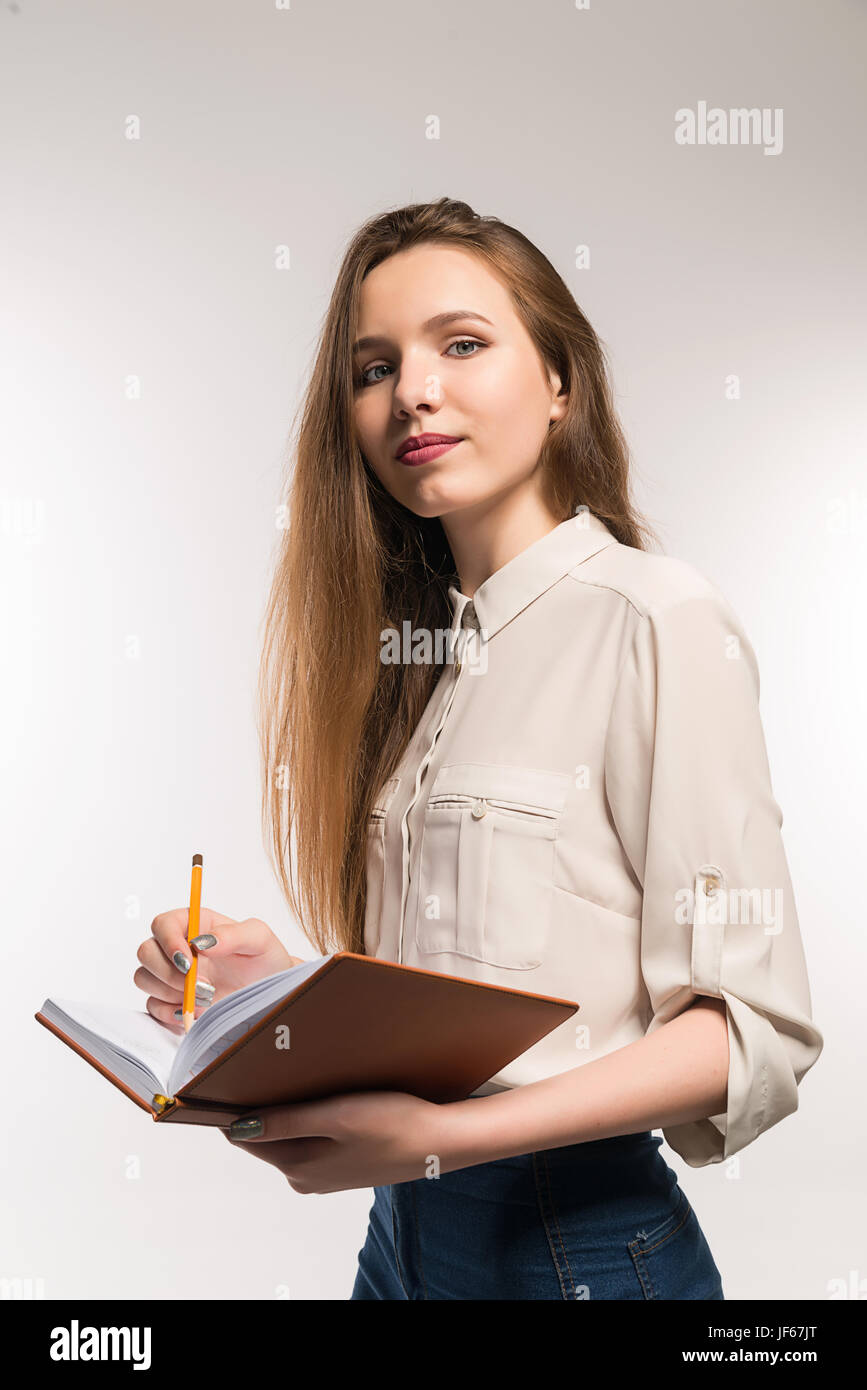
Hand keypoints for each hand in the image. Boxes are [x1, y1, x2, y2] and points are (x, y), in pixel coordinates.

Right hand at [135, 908, 304, 1034]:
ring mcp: (171, 975)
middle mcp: (177, 947)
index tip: (188, 961)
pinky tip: (195, 1012)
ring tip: (208, 998)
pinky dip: (170, 1012)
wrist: (270, 992)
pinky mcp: (170, 1000)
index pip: (162, 924)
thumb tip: (202, 942)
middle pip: (146, 953)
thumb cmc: (264, 959)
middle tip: (204, 985)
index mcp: (193, 924)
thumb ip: (233, 934)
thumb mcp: (259, 938)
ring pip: (145, 979)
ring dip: (172, 993)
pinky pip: (152, 1006)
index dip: (168, 941)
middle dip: (170, 973)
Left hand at [222, 1090, 473, 1192]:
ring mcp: (325, 1174)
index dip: (237, 1105)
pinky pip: (314, 1137)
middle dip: (267, 1103)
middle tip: (279, 1067)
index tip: (238, 1075)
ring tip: (308, 1077)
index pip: (244, 1135)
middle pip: (266, 1134)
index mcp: (298, 1167)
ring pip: (291, 1134)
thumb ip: (286, 1122)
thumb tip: (236, 1128)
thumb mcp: (337, 1116)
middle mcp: (305, 1177)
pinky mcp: (343, 1165)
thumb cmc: (395, 1123)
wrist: (441, 1142)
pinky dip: (315, 1117)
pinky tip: (332, 1097)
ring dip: (293, 1108)